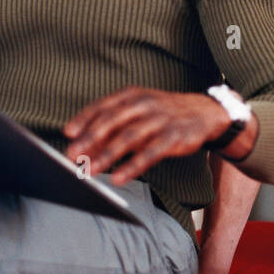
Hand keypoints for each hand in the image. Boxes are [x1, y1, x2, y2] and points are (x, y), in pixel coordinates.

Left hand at [63, 88, 234, 184]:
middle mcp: (145, 104)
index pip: (103, 106)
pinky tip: (118, 177)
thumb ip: (111, 127)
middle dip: (90, 139)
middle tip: (73, 155)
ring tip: (90, 170)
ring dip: (107, 155)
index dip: (84, 119)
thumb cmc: (162, 114)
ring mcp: (160, 120)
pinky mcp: (174, 137)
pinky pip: (151, 153)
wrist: (204, 113)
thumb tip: (80, 146)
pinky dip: (133, 166)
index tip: (68, 134)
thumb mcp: (138, 112)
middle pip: (113, 121)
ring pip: (129, 137)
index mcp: (133, 95)